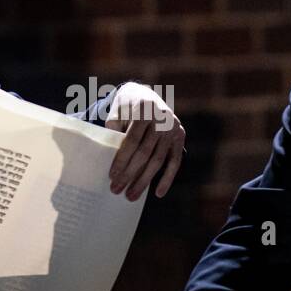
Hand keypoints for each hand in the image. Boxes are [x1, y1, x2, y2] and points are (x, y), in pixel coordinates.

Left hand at [105, 82, 185, 199]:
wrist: (144, 94)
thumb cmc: (125, 108)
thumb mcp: (116, 112)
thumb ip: (113, 130)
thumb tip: (110, 157)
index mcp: (143, 110)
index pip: (132, 140)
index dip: (122, 159)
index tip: (112, 176)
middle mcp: (161, 119)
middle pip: (145, 153)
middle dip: (130, 174)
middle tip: (117, 190)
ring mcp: (173, 128)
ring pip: (158, 160)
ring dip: (144, 181)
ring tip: (131, 196)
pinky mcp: (180, 136)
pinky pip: (175, 161)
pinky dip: (167, 178)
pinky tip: (158, 193)